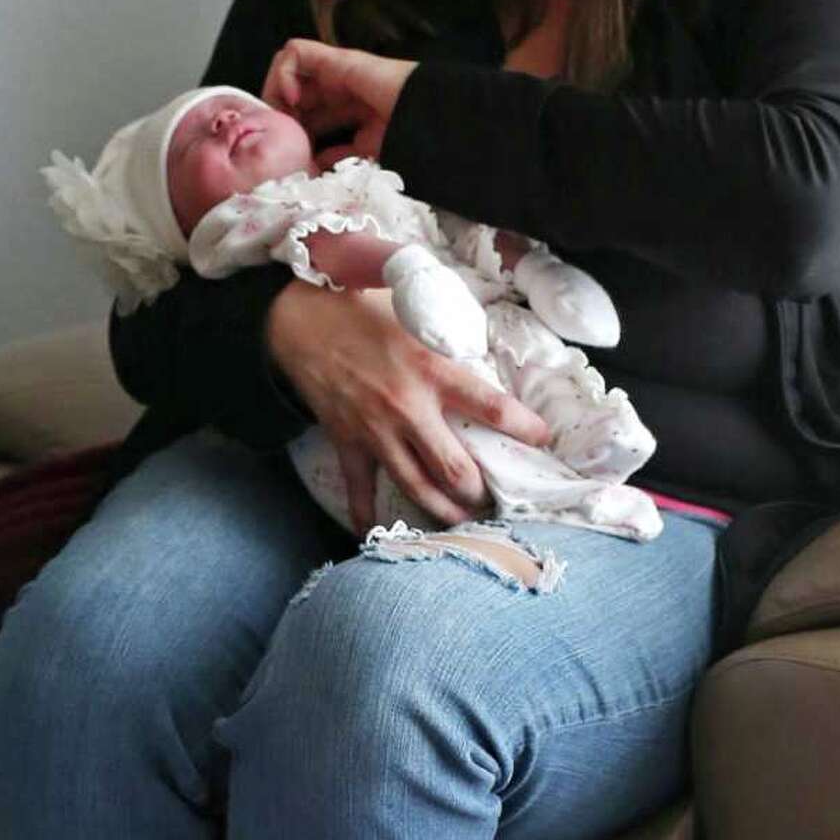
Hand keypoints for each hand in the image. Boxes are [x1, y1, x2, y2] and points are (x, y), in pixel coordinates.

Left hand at [261, 39, 417, 165]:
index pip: (304, 110)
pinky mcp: (336, 57)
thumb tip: (317, 162)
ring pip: (287, 66)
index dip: (289, 125)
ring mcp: (335, 69)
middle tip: (278, 133)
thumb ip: (339, 155)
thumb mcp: (364, 151)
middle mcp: (336, 85)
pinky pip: (296, 52)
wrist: (425, 118)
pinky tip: (295, 101)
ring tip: (283, 116)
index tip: (285, 146)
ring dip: (276, 91)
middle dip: (277, 110)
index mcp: (345, 106)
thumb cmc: (404, 136)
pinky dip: (286, 74)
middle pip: (291, 88)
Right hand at [265, 280, 553, 538]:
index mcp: (432, 369)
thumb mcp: (414, 308)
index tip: (542, 439)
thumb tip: (483, 340)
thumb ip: (450, 329)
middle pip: (455, 469)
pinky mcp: (348, 443)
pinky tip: (377, 533)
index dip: (524, 427)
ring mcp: (376, 432)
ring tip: (462, 522)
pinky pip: (360, 490)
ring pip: (417, 488)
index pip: (492, 407)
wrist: (297, 321)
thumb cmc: (360, 307)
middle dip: (479, 491)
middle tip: (494, 496)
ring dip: (443, 512)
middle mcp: (408, 408)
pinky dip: (367, 515)